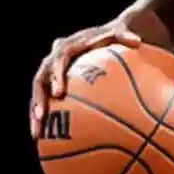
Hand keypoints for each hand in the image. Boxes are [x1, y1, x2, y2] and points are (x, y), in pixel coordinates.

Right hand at [29, 22, 141, 137]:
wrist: (103, 37)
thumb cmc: (112, 37)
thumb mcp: (119, 33)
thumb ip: (125, 36)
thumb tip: (138, 41)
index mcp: (66, 47)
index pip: (56, 61)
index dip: (55, 77)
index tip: (58, 93)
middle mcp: (53, 60)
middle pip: (39, 81)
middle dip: (38, 100)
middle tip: (41, 117)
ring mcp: (51, 74)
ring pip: (38, 95)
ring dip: (35, 114)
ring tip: (37, 135)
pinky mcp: (54, 85)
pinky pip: (47, 103)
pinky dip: (46, 119)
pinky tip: (49, 140)